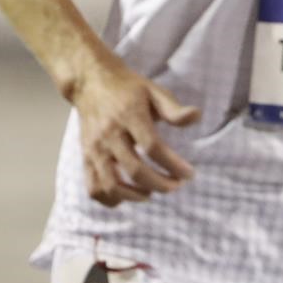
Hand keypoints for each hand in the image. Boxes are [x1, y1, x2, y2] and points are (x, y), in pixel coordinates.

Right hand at [68, 59, 199, 206]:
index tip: (189, 173)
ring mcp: (95, 148)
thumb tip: (196, 117)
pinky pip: (94, 188)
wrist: (90, 82)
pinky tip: (127, 195)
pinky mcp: (86, 157)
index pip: (152, 147)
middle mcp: (109, 134)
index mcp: (129, 115)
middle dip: (160, 184)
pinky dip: (110, 200)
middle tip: (176, 184)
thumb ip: (173, 109)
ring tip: (152, 192)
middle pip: (135, 170)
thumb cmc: (127, 88)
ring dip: (136, 196)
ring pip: (111, 185)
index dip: (173, 165)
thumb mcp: (153, 91)